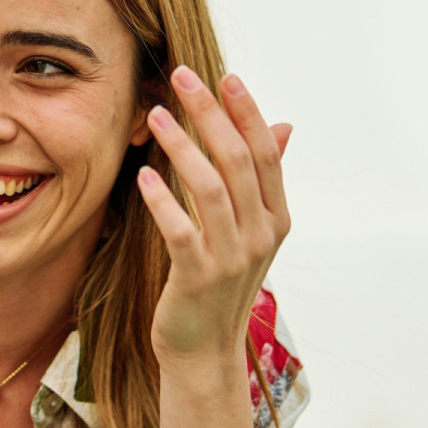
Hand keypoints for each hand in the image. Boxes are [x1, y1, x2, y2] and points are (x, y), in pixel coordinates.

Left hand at [137, 67, 292, 366]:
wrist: (203, 350)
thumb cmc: (217, 283)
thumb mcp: (249, 232)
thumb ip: (262, 181)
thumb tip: (284, 126)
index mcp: (276, 219)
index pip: (266, 154)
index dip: (246, 113)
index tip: (224, 77)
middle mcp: (260, 235)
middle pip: (237, 161)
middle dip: (211, 114)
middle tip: (182, 77)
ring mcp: (231, 257)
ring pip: (209, 188)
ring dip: (181, 146)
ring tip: (155, 115)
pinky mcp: (198, 277)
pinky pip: (180, 230)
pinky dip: (162, 199)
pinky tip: (143, 174)